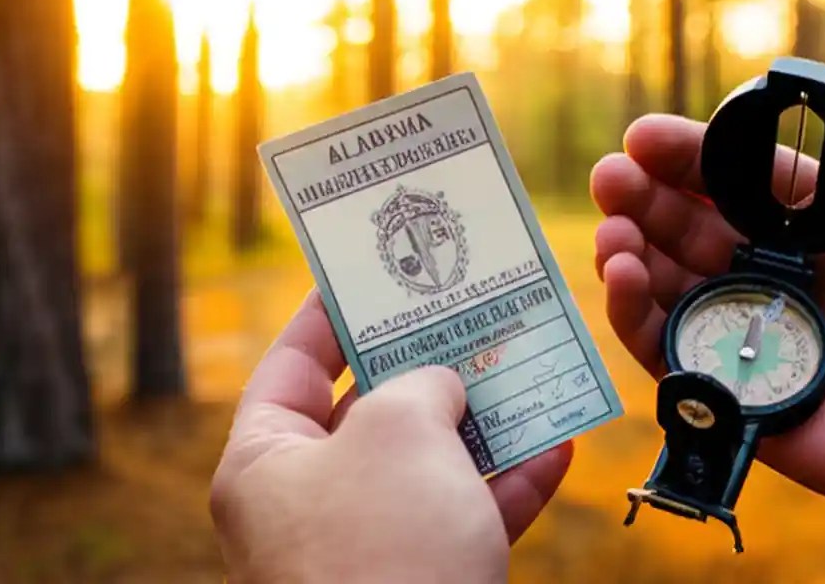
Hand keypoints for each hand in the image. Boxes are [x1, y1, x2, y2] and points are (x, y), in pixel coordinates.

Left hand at [210, 292, 572, 582]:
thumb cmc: (382, 546)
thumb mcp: (396, 433)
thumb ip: (419, 387)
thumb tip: (439, 387)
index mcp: (266, 463)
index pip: (292, 365)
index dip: (332, 313)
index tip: (372, 272)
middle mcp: (308, 505)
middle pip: (371, 413)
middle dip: (427, 366)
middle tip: (469, 314)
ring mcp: (367, 550)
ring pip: (430, 467)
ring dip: (484, 422)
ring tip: (527, 371)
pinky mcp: (422, 583)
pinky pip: (466, 522)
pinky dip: (509, 487)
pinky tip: (558, 452)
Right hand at [591, 69, 824, 521]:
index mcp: (809, 233)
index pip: (729, 184)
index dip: (685, 157)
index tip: (643, 136)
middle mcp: (769, 279)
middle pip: (685, 229)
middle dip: (642, 198)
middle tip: (610, 177)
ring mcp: (742, 336)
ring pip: (665, 285)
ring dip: (628, 250)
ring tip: (613, 229)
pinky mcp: (724, 392)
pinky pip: (662, 349)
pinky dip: (631, 312)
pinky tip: (624, 274)